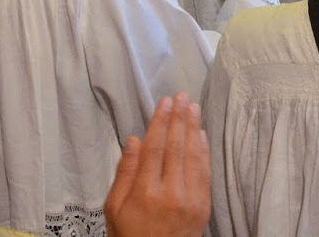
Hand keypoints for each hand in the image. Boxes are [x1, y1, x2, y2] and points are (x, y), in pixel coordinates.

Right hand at [105, 94, 210, 236]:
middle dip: (179, 119)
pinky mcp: (203, 206)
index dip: (160, 122)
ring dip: (193, 129)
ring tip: (193, 107)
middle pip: (176, 147)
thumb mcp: (114, 208)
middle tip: (182, 96)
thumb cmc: (129, 235)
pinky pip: (204, 172)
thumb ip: (124, 172)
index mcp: (145, 193)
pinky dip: (203, 150)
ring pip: (193, 156)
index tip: (164, 102)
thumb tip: (134, 140)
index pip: (155, 148)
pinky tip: (201, 134)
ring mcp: (190, 200)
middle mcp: (170, 194)